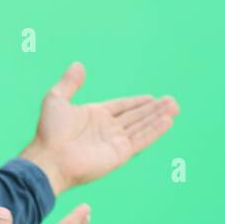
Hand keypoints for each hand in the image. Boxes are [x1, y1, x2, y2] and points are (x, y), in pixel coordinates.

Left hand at [20, 62, 179, 195]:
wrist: (49, 158)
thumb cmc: (49, 132)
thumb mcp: (56, 99)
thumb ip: (69, 83)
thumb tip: (78, 65)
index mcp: (94, 116)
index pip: (122, 107)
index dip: (137, 102)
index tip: (152, 97)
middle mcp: (107, 129)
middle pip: (136, 116)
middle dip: (154, 108)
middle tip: (172, 100)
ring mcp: (114, 142)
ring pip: (142, 126)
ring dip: (158, 117)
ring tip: (175, 107)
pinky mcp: (120, 154)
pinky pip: (142, 139)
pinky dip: (155, 130)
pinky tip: (168, 121)